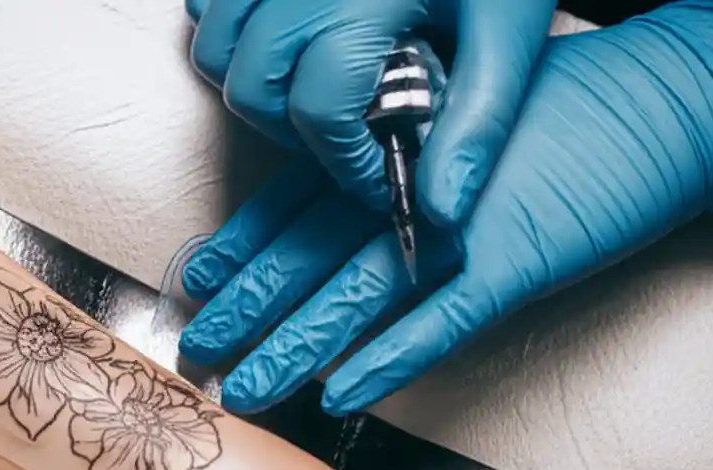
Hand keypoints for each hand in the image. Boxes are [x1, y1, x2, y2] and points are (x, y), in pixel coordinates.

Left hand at [179, 0, 712, 414]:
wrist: (660, 100)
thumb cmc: (559, 109)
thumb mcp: (456, 123)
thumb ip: (394, 164)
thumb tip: (339, 208)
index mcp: (388, 151)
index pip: (292, 204)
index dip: (240, 249)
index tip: (199, 285)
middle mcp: (406, 186)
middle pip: (302, 256)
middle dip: (244, 309)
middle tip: (197, 352)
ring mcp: (455, 227)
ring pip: (350, 298)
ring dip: (290, 348)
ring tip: (245, 388)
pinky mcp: (509, 266)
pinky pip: (434, 325)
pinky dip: (384, 361)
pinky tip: (341, 394)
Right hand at [185, 0, 555, 222]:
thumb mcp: (507, 31)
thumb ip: (476, 122)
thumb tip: (439, 207)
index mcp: (362, 0)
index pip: (320, 113)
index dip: (350, 163)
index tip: (380, 176)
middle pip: (253, 88)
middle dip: (296, 132)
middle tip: (347, 135)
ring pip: (214, 48)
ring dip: (255, 85)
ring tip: (313, 87)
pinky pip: (204, 1)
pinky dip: (229, 30)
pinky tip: (282, 39)